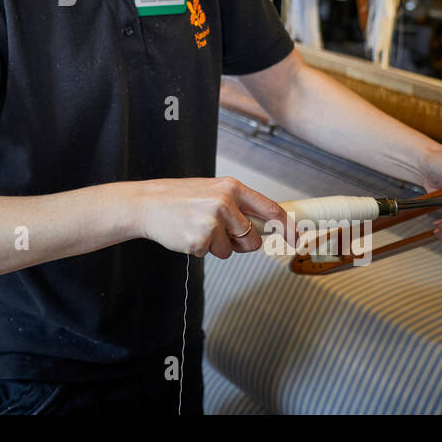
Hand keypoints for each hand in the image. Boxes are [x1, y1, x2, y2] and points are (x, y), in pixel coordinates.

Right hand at [134, 176, 296, 258]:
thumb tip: (265, 224)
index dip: (287, 228)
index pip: (270, 209)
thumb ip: (237, 205)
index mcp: (231, 187)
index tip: (295, 239)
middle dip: (240, 243)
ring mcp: (213, 221)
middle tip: (218, 232)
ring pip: (231, 250)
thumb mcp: (211, 191)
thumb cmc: (178, 198)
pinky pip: (211, 254)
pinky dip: (200, 249)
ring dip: (216, 245)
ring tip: (197, 228)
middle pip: (253, 239)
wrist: (146, 204)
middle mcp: (225, 202)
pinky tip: (187, 233)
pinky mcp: (200, 239)